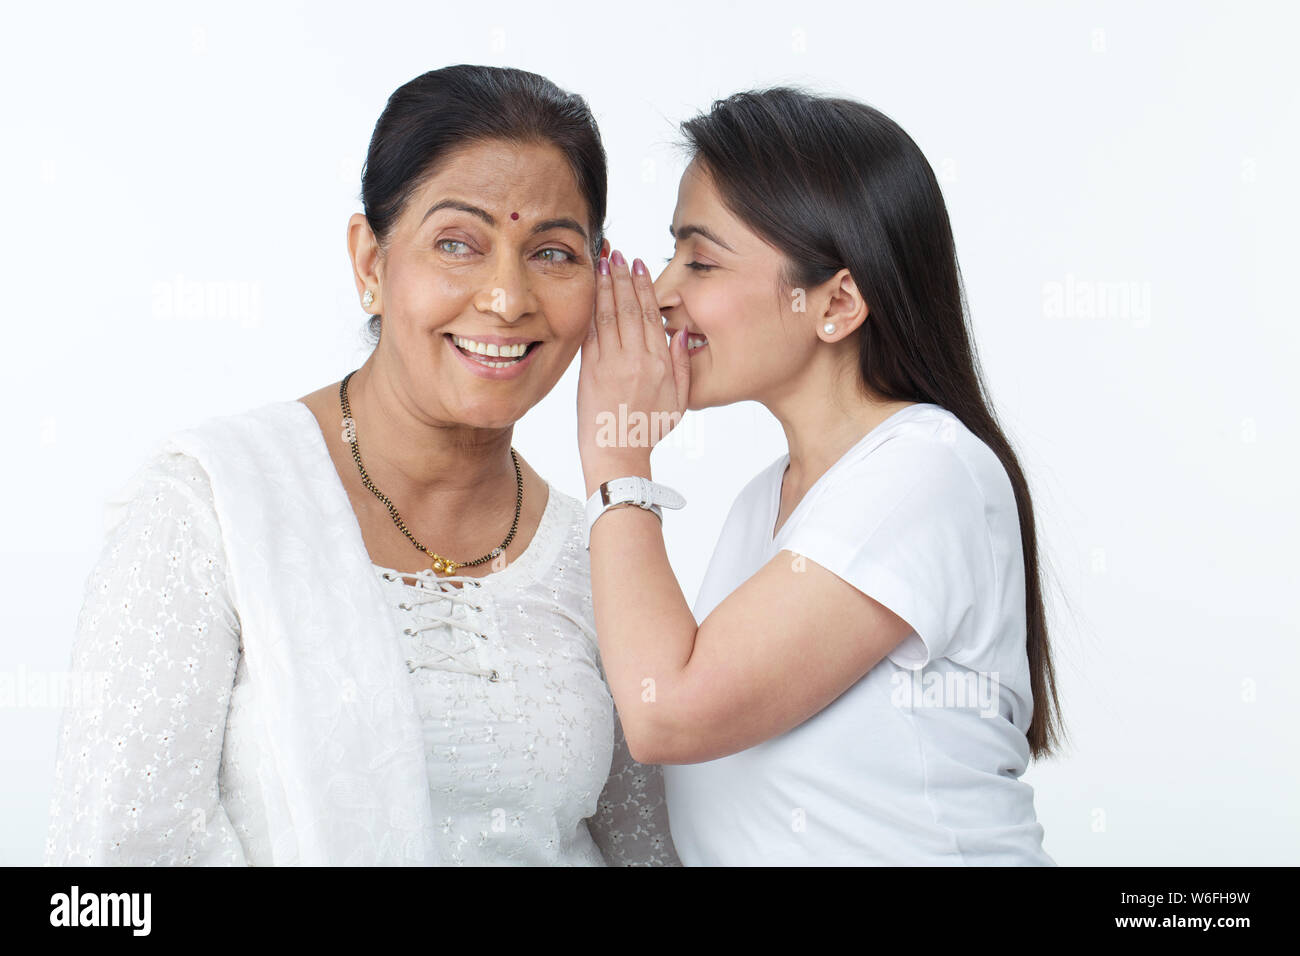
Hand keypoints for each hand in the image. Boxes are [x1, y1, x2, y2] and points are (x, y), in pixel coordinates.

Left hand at [577, 249, 689, 494]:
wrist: (618, 456)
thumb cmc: (648, 432)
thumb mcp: (679, 401)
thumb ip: (683, 365)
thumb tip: (681, 333)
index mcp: (660, 363)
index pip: (652, 314)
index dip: (644, 286)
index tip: (639, 265)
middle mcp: (637, 358)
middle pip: (630, 306)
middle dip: (623, 276)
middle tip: (618, 253)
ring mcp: (612, 362)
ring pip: (609, 313)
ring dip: (606, 284)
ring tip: (603, 261)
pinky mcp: (590, 370)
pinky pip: (592, 331)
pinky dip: (591, 307)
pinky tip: (590, 290)